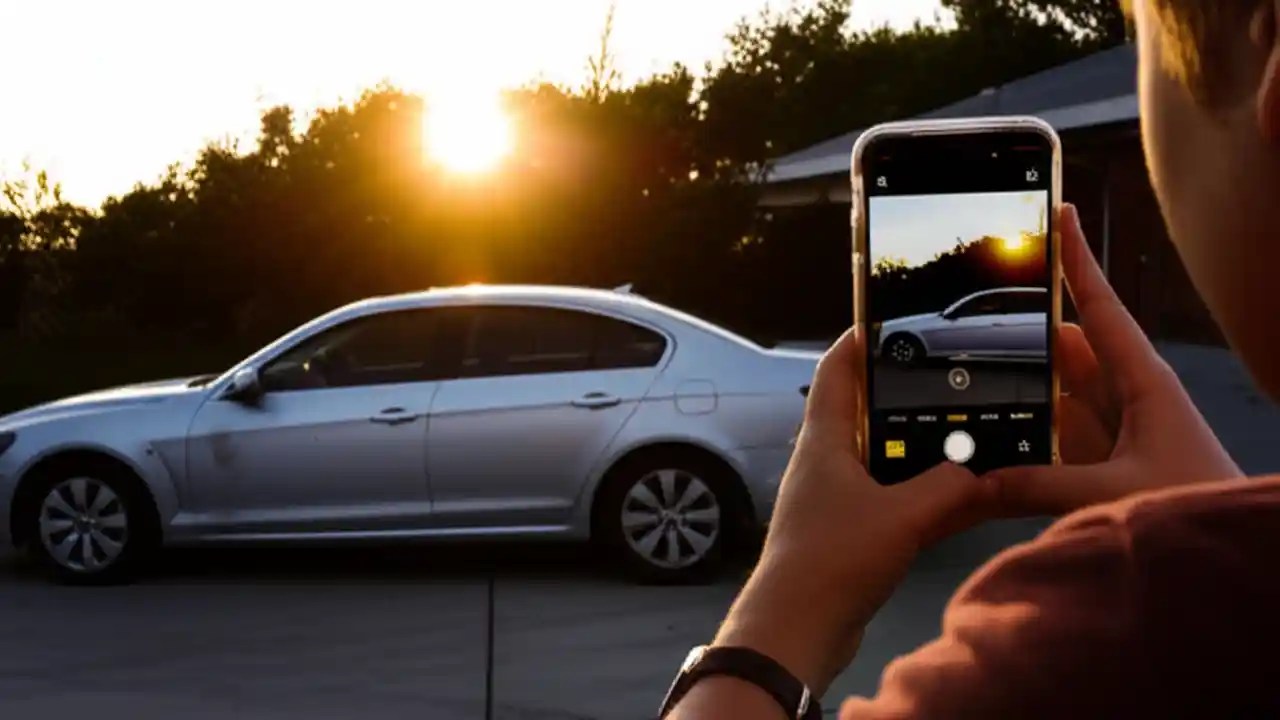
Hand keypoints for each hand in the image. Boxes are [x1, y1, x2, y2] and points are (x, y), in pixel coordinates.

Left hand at [710, 328, 996, 695]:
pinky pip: (897, 501)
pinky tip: (968, 498)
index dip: (859, 340)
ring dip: (924, 450)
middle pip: (868, 412)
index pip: (837, 371)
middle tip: (951, 378)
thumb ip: (950, 488)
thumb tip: (981, 474)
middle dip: (907, 396)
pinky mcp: (852, 533)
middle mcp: (827, 462)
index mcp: (824, 440)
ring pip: (888, 460)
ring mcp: (838, 499)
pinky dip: (928, 497)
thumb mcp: (902, 517)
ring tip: (972, 433)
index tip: (891, 317)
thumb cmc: (829, 562)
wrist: (796, 630)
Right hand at [988, 204, 1241, 512]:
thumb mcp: (1114, 492)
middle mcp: (1130, 398)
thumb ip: (1039, 485)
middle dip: (1027, 335)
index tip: (1058, 214)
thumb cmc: (1198, 506)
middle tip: (981, 319)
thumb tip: (978, 478)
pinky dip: (1028, 438)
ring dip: (1023, 394)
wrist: (1233, 555)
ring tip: (976, 387)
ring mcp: (1117, 432)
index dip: (1077, 259)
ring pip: (1057, 395)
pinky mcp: (1106, 464)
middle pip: (1066, 349)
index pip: (1099, 306)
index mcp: (1145, 381)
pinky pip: (1056, 438)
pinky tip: (996, 444)